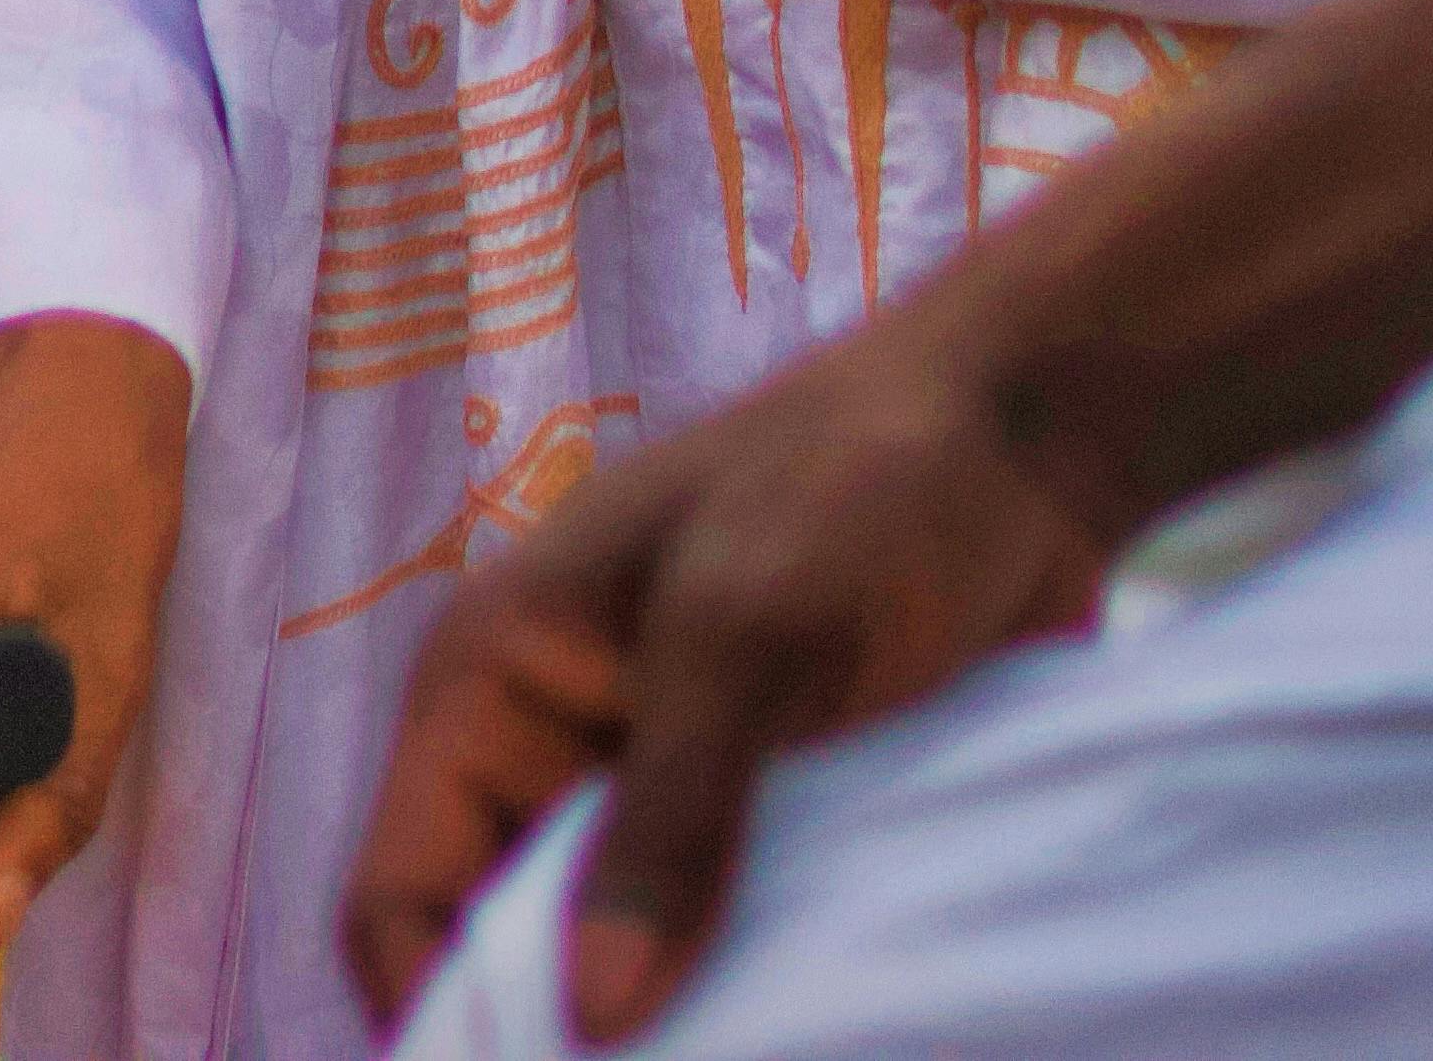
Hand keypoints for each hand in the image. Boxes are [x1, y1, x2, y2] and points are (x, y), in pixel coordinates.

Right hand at [343, 320, 1102, 1043]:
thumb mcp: (749, 629)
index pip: (403, 898)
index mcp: (496, 678)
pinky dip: (755, 1013)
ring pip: (623, 973)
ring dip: (681, 1036)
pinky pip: (721, 956)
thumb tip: (593, 1021)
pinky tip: (812, 1046)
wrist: (1029, 436)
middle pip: (512, 957)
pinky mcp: (761, 827)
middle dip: (578, 1046)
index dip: (448, 1020)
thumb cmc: (861, 483)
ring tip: (764, 1058)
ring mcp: (663, 794)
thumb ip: (670, 819)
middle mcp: (558, 750)